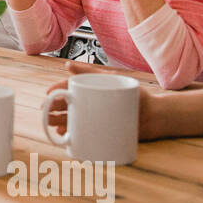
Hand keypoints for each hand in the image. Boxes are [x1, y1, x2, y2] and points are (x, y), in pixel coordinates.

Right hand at [44, 60, 160, 139]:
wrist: (156, 116)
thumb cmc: (135, 94)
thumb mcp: (113, 80)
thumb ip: (91, 72)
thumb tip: (67, 65)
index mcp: (93, 90)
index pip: (70, 89)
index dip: (56, 92)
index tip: (47, 95)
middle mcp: (92, 104)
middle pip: (69, 106)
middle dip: (54, 109)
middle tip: (45, 113)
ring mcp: (96, 119)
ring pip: (73, 120)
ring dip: (60, 123)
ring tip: (53, 125)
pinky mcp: (102, 132)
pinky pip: (84, 134)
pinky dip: (73, 136)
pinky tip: (66, 137)